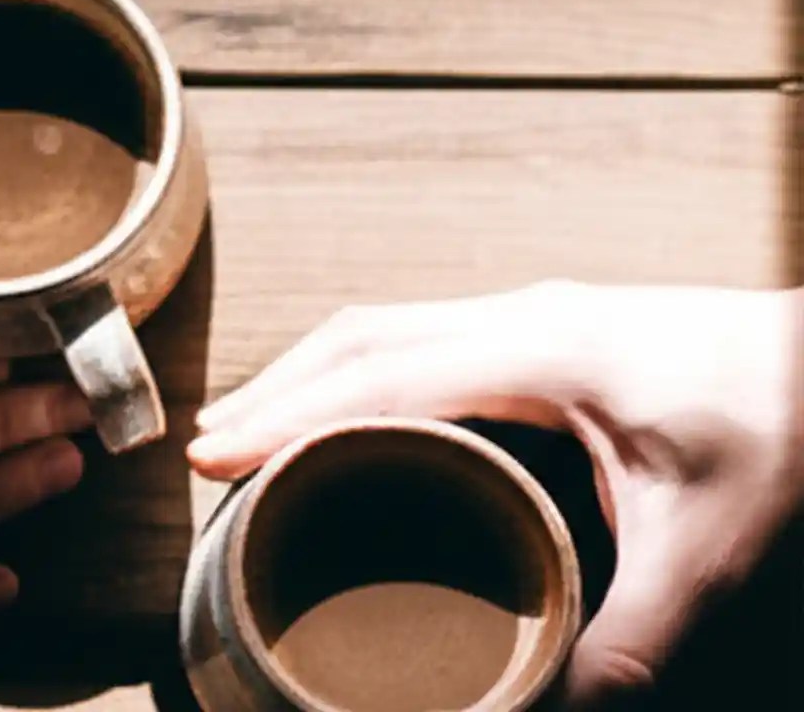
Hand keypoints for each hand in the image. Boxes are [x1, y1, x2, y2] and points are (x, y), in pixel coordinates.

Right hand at [188, 281, 801, 708]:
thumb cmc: (777, 431)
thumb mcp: (703, 548)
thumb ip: (628, 639)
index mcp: (547, 352)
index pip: (382, 376)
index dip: (290, 416)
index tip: (216, 455)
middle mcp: (522, 317)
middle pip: (360, 336)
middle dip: (275, 389)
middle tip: (207, 450)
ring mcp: (527, 313)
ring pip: (381, 324)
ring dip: (306, 371)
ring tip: (247, 427)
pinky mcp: (537, 326)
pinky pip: (414, 332)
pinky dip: (351, 368)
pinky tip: (336, 406)